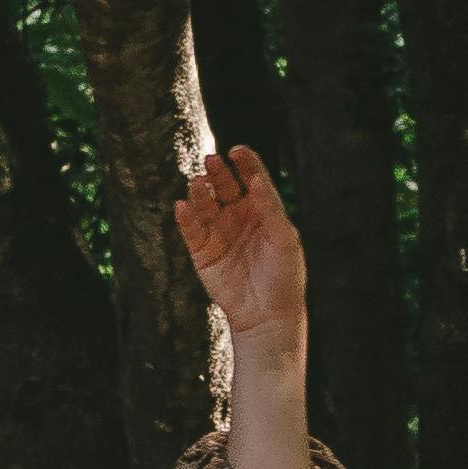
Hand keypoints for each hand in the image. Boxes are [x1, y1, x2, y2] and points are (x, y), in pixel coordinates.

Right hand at [176, 143, 305, 351]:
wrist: (268, 317)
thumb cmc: (284, 277)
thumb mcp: (284, 240)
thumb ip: (270, 209)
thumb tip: (256, 180)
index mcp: (262, 209)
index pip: (251, 178)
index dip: (244, 162)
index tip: (236, 151)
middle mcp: (238, 216)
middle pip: (224, 185)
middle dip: (218, 172)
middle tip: (212, 162)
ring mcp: (219, 232)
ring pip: (204, 203)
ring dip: (199, 191)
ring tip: (197, 184)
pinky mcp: (202, 251)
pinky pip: (191, 229)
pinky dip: (186, 217)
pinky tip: (183, 206)